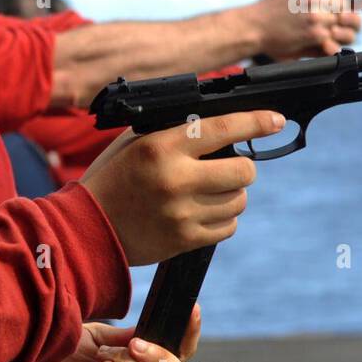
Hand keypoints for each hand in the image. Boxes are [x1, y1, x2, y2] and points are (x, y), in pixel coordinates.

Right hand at [80, 110, 283, 265]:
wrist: (85, 229)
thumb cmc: (111, 179)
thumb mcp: (133, 143)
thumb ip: (173, 132)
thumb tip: (220, 126)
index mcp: (161, 147)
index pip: (222, 128)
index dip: (255, 123)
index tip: (275, 121)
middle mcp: (175, 179)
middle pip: (243, 171)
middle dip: (242, 167)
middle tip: (228, 167)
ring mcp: (182, 212)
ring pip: (238, 200)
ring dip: (231, 194)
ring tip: (208, 193)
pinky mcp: (185, 240)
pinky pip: (228, 227)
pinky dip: (222, 219)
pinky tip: (202, 213)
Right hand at [245, 0, 361, 58]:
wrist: (252, 27)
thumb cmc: (270, 9)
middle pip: (346, 6)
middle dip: (348, 16)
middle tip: (344, 22)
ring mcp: (316, 15)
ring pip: (345, 24)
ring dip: (344, 32)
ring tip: (334, 35)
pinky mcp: (314, 34)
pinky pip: (336, 40)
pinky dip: (334, 45)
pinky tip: (326, 44)